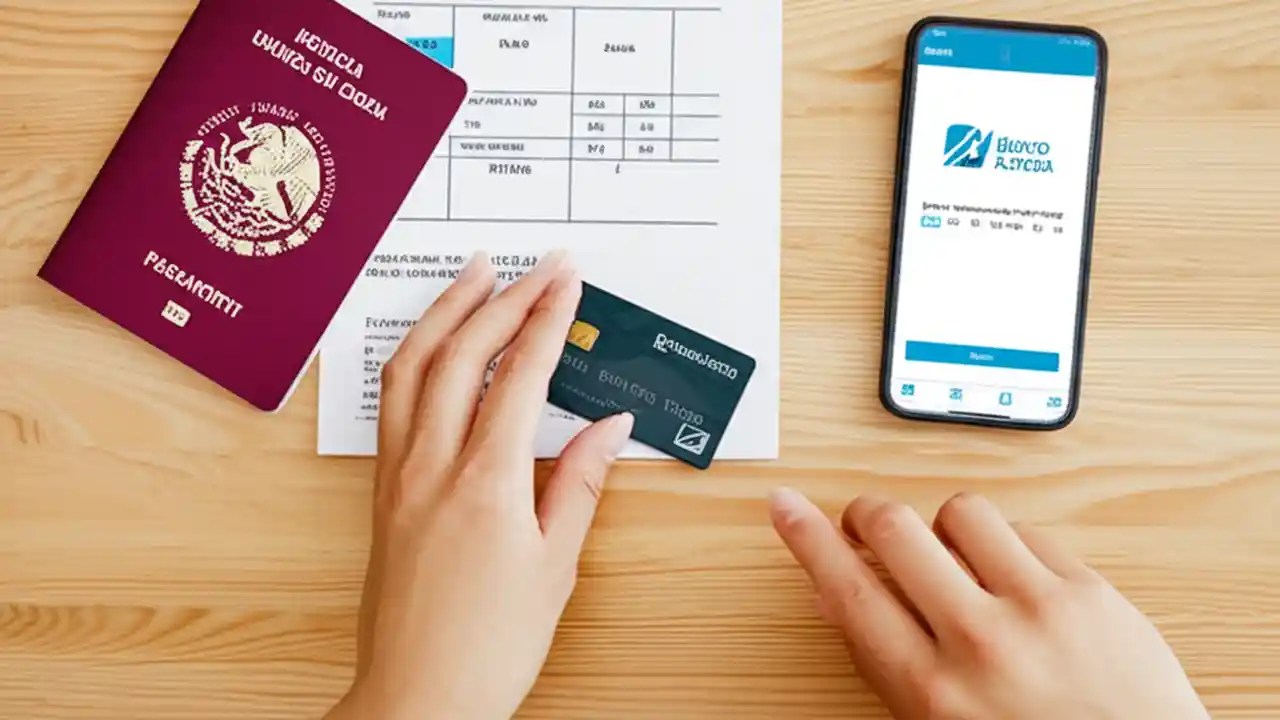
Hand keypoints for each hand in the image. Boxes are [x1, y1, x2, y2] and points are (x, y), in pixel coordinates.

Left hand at [327, 251, 633, 719]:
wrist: (417, 698)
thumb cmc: (487, 647)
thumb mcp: (555, 567)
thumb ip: (582, 485)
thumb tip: (609, 429)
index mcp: (486, 484)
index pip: (519, 375)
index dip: (546, 318)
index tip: (565, 281)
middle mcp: (432, 467)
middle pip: (461, 354)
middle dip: (503, 297)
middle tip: (535, 266)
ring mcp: (398, 475)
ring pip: (411, 367)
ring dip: (445, 313)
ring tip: (473, 277)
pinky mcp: (382, 491)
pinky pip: (392, 401)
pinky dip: (415, 356)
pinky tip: (431, 345)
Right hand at [770, 490, 1208, 719]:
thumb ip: (884, 665)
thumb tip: (833, 598)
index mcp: (934, 691)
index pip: (849, 590)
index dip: (807, 539)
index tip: (787, 507)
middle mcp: (984, 643)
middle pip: (898, 529)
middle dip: (872, 515)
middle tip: (869, 522)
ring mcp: (1042, 610)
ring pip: (963, 512)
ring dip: (945, 527)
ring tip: (951, 554)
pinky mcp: (1091, 592)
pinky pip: (1029, 531)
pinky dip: (1008, 545)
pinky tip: (1010, 575)